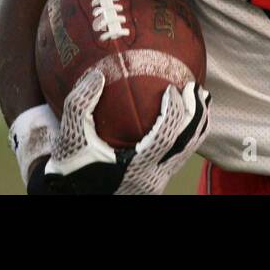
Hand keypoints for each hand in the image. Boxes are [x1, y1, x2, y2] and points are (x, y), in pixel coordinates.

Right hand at [29, 67, 210, 194]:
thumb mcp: (68, 136)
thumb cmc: (70, 165)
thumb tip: (98, 75)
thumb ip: (80, 105)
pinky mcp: (158, 181)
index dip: (174, 111)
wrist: (70, 195)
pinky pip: (181, 155)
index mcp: (134, 168)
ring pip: (189, 151)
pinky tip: (186, 114)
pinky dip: (188, 133)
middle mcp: (152, 178)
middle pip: (187, 144)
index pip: (165, 137)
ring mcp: (158, 182)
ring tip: (201, 98)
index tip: (173, 88)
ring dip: (198, 122)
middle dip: (196, 113)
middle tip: (196, 87)